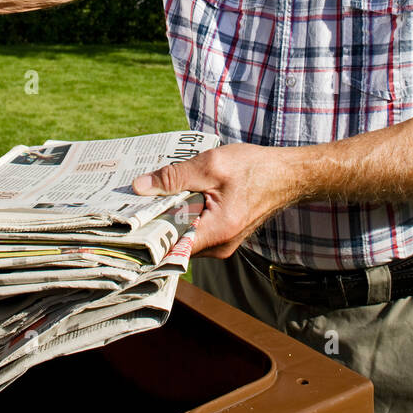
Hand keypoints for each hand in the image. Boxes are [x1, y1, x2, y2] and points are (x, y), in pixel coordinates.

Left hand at [131, 142, 300, 257]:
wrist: (289, 175)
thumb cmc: (256, 168)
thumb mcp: (212, 164)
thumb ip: (175, 176)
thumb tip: (140, 186)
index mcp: (216, 232)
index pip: (169, 248)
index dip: (145, 237)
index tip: (123, 225)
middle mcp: (218, 246)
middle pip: (173, 242)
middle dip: (152, 222)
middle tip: (128, 202)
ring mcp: (221, 244)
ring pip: (182, 236)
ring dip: (167, 217)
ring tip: (147, 194)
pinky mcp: (222, 235)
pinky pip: (193, 230)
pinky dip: (181, 215)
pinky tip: (171, 195)